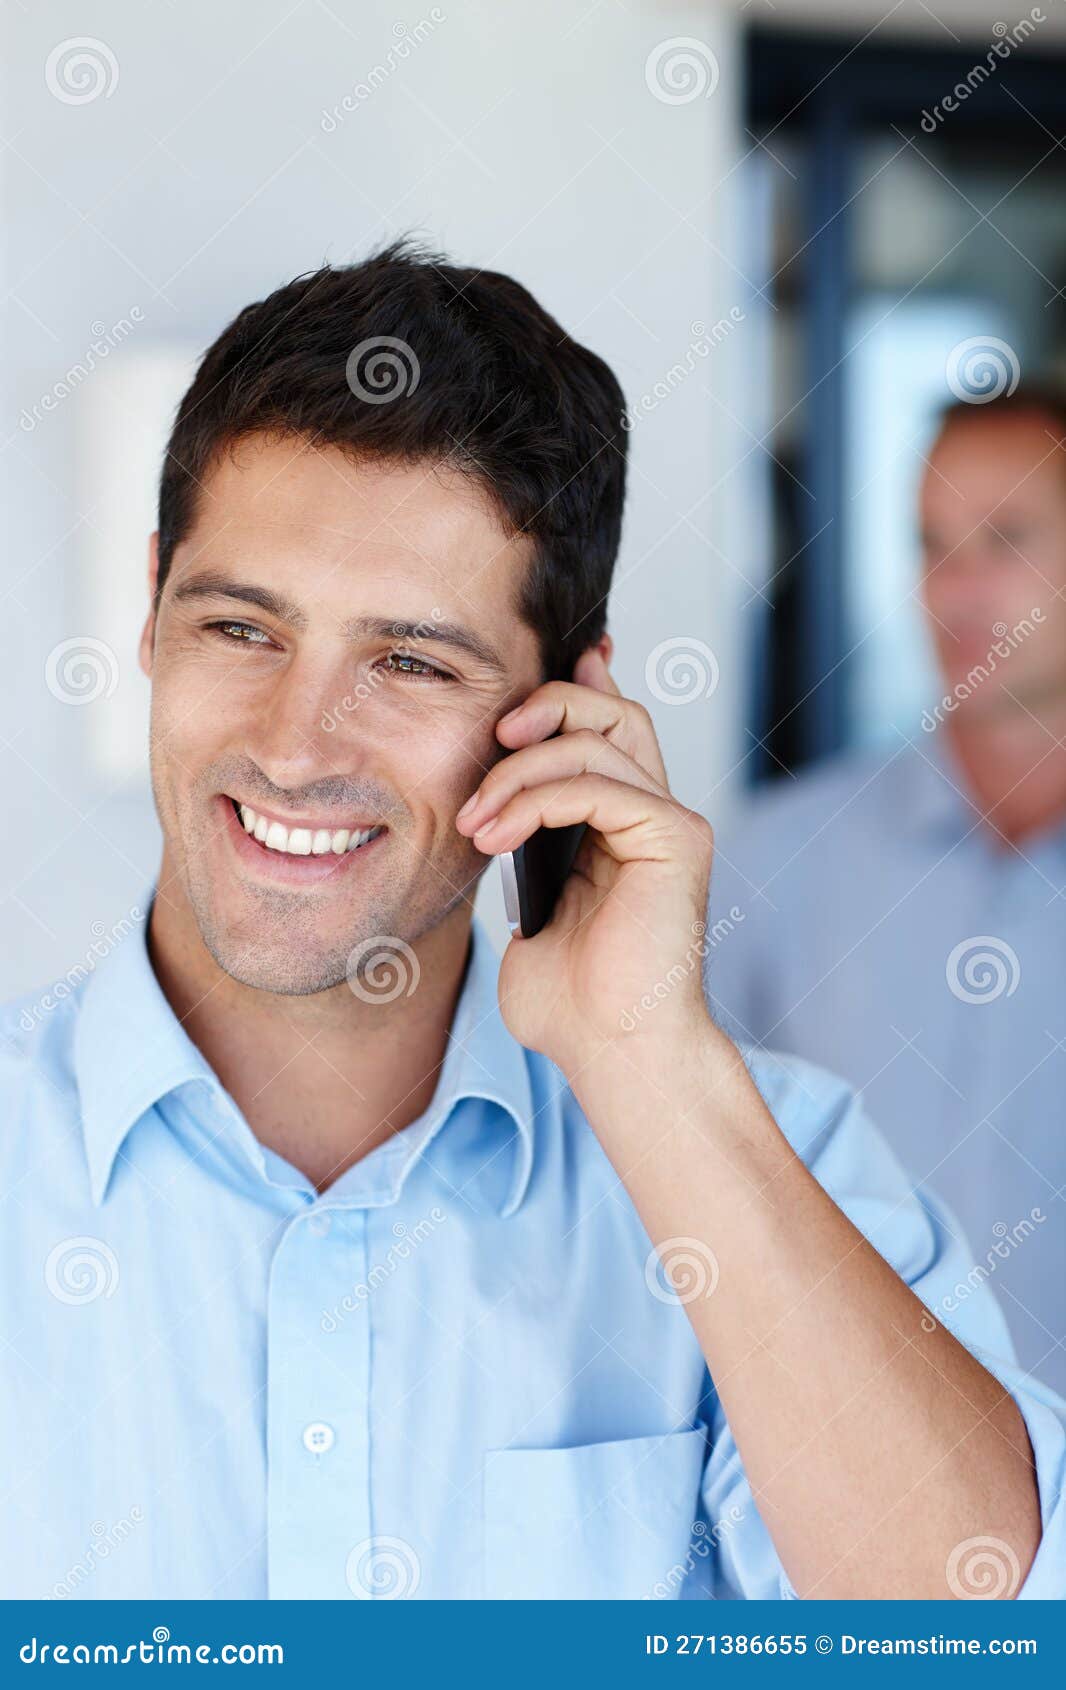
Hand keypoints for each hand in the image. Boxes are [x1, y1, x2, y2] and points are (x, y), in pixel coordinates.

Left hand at [455, 649, 716, 1076]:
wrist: (614, 1055)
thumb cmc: (573, 1006)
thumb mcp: (528, 915)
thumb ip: (521, 860)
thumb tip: (487, 823)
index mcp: (622, 828)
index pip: (605, 732)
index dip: (570, 692)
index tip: (512, 695)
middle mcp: (654, 816)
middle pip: (612, 713)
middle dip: (545, 707)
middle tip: (491, 739)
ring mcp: (670, 824)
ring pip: (600, 739)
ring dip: (520, 768)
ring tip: (476, 820)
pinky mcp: (675, 838)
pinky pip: (598, 785)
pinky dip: (539, 799)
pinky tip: (499, 834)